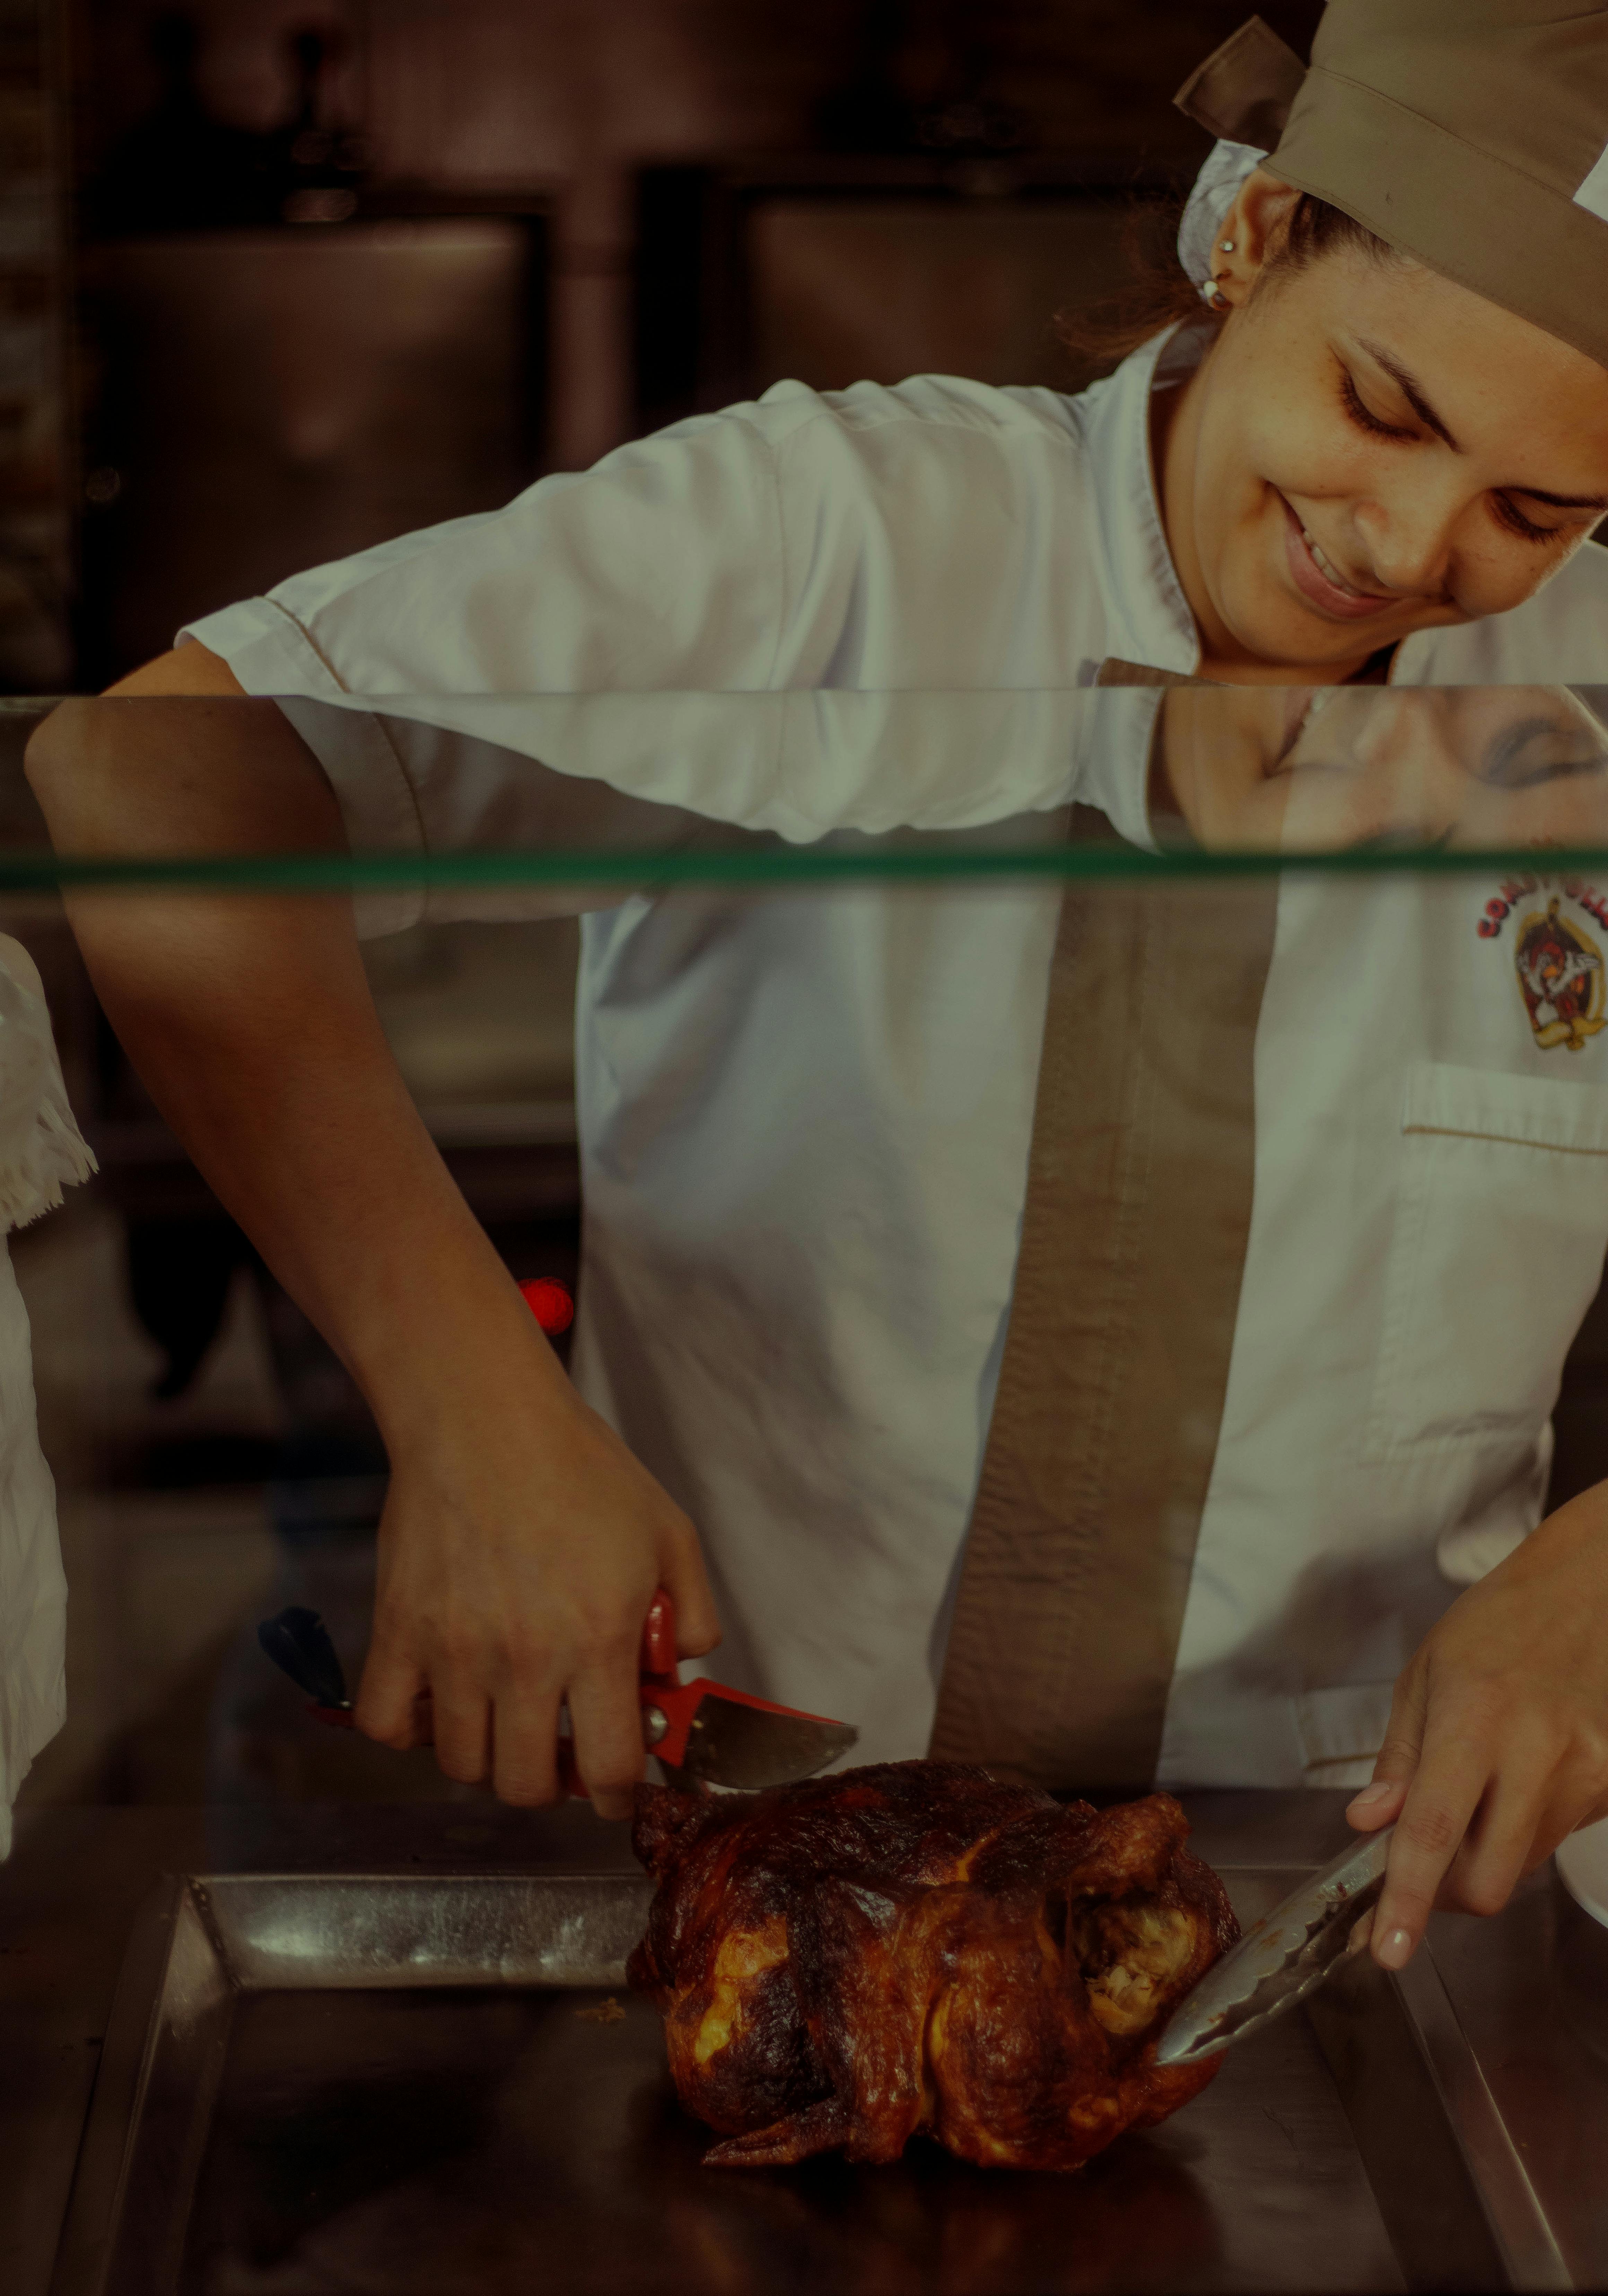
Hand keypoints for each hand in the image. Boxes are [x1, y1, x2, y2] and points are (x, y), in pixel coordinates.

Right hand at [354, 1283, 718, 1819]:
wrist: (485, 1418)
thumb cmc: (579, 1468)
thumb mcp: (669, 1534)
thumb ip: (693, 1614)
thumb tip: (682, 1673)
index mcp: (596, 1639)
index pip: (607, 1768)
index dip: (616, 1794)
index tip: (614, 1789)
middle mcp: (523, 1658)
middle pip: (525, 1785)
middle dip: (551, 1782)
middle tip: (560, 1750)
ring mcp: (452, 1650)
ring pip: (462, 1763)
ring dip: (488, 1755)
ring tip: (506, 1717)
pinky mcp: (397, 1632)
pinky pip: (388, 1724)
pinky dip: (411, 1731)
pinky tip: (441, 1700)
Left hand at [1345, 1481, 1607, 1967]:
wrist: (1590, 1592)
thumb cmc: (1500, 1624)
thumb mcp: (1425, 1675)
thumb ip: (1399, 1758)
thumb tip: (1370, 1825)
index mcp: (1473, 1717)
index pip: (1434, 1831)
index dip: (1408, 1900)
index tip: (1386, 1950)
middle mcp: (1535, 1750)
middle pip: (1488, 1877)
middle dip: (1448, 1893)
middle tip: (1423, 1865)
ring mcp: (1586, 1771)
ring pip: (1524, 1863)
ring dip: (1489, 1850)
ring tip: (1483, 1785)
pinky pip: (1557, 1836)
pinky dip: (1528, 1825)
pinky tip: (1525, 1772)